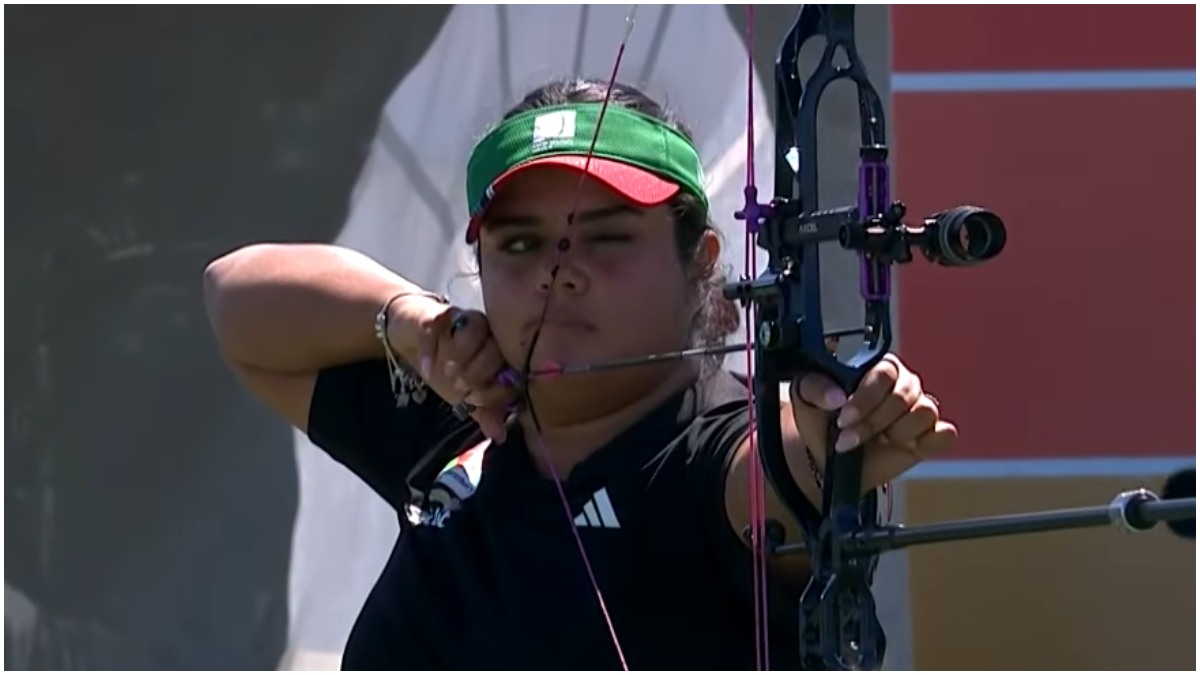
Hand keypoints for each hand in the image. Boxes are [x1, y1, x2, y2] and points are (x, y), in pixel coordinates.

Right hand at [391, 296, 516, 441]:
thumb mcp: (465, 391)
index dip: (497, 391)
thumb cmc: (446, 362)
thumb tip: (499, 435)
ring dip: (459, 361)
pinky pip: (437, 329)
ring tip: (447, 378)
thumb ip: (484, 411)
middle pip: (494, 353)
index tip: (479, 401)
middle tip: (461, 390)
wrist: (413, 331)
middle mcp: (488, 332)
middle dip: (478, 377)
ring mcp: (463, 320)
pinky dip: (431, 351)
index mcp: (502, 350)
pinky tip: (427, 370)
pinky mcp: (435, 314)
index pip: (511, 370)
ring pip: (472, 335)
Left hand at [789, 353, 955, 490]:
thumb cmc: (820, 419)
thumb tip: (837, 397)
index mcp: (876, 367)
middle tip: (848, 439)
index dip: (865, 398)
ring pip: (924, 414)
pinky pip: (944, 434)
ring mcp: (918, 410)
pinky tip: (908, 447)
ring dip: (896, 434)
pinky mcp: (929, 436)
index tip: (844, 418)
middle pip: (904, 396)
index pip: (883, 373)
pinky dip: (930, 441)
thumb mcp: (804, 397)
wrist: (827, 458)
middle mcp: (903, 384)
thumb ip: (814, 387)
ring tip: (874, 442)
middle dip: (873, 422)